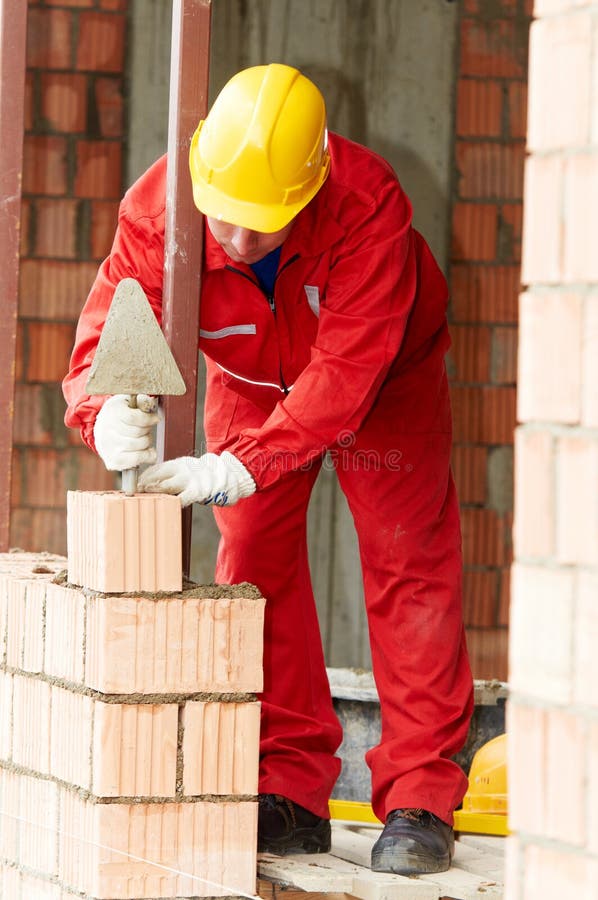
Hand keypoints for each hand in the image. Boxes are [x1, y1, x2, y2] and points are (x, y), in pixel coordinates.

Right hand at [93, 394, 159, 470]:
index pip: (133, 418)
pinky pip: (137, 460)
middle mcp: (107, 430)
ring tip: (142, 437)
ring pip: (139, 445)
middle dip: (147, 430)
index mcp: (112, 411)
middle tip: (145, 428)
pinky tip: (146, 450)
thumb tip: (152, 412)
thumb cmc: (121, 413)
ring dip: (147, 442)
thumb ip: (143, 402)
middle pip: (138, 432)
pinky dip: (147, 456)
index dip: (148, 419)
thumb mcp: (130, 401)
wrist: (102, 428)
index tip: (156, 419)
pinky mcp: (113, 460)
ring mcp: (108, 446)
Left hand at [138, 451, 255, 507]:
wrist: (229, 475)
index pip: (156, 469)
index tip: (136, 485)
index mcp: (179, 463)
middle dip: (146, 485)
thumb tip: (151, 484)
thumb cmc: (204, 476)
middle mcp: (183, 469)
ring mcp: (190, 480)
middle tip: (136, 493)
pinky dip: (173, 502)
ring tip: (145, 498)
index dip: (144, 477)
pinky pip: (182, 498)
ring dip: (155, 493)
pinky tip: (166, 506)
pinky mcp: (198, 491)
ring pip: (167, 486)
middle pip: (158, 477)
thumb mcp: (187, 470)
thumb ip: (172, 475)